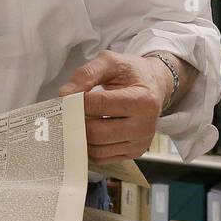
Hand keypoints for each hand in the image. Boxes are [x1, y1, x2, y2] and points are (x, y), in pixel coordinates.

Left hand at [57, 51, 171, 162]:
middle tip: (65, 113)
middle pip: (97, 132)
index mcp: (143, 101)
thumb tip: (65, 95)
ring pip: (97, 149)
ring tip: (75, 121)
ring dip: (80, 137)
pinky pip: (102, 157)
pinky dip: (88, 147)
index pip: (100, 105)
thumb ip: (86, 74)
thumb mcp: (111, 62)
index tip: (65, 99)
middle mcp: (145, 126)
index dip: (77, 102)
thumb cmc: (132, 73)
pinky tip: (86, 132)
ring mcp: (140, 143)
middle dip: (76, 123)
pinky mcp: (134, 153)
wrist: (155, 86)